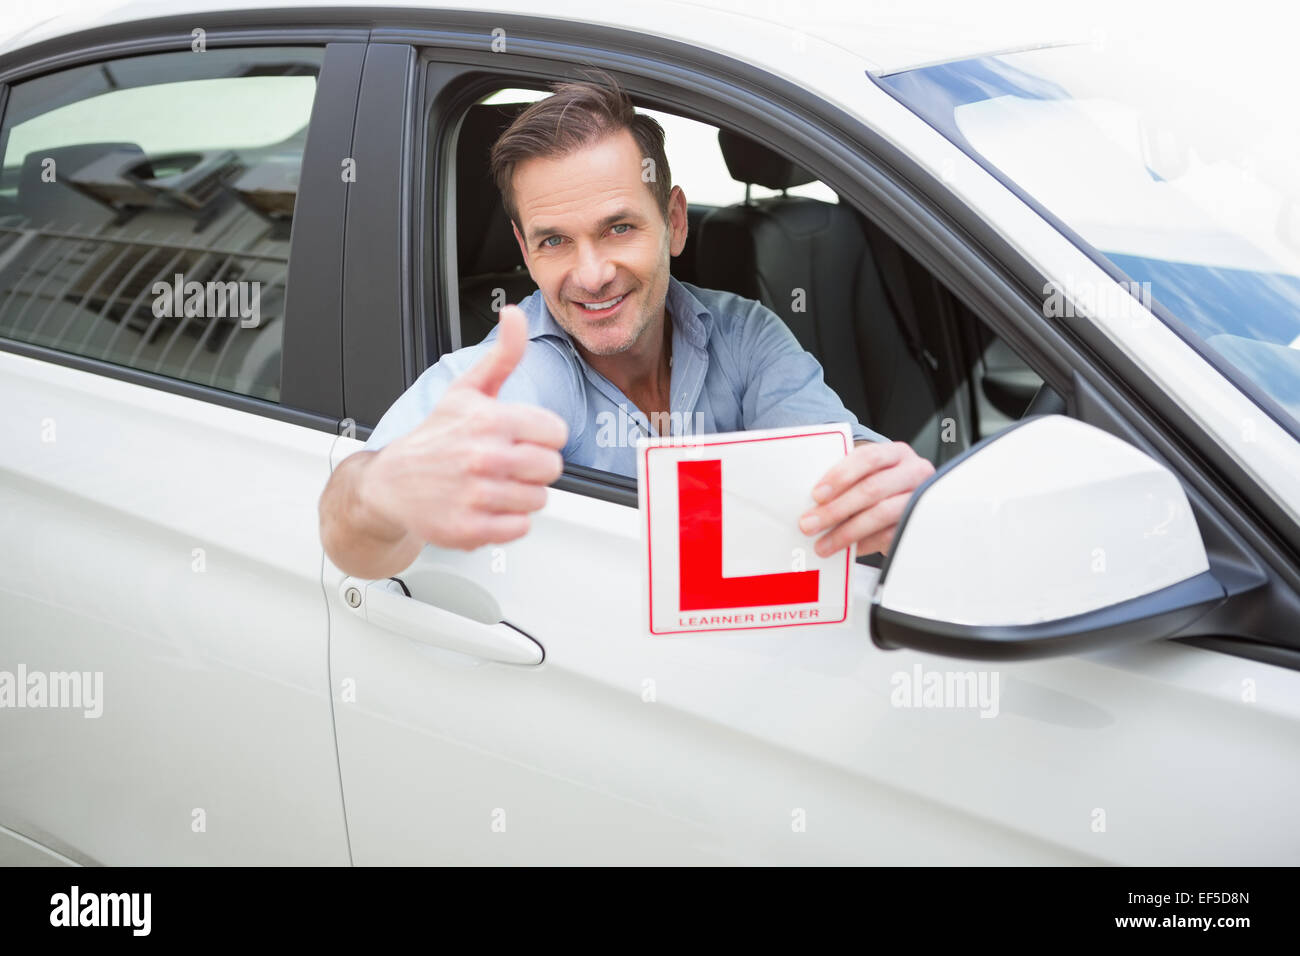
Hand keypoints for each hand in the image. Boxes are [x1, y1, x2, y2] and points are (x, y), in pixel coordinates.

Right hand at [359, 305, 568, 550]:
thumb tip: (515, 316)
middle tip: (507, 464)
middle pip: (552, 468)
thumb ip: (502, 354)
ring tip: (494, 484)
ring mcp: (476, 495)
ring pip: (539, 499)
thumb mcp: (467, 390)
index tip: (520, 437)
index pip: (556, 433)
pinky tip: (486, 506)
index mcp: (489, 420)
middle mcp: (483, 457)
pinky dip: (507, 521)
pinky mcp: (471, 528)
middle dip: (534, 467)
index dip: (542, 436)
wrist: (390, 484)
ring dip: (521, 494)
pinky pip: (520, 528)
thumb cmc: (435, 436)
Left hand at [799, 440, 934, 557]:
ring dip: (846, 532)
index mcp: (895, 453)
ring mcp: (918, 500)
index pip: (868, 458)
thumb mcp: (866, 475)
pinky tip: (847, 550)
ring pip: (881, 514)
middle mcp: (913, 472)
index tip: (816, 494)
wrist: (909, 501)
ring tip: (824, 544)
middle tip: (809, 524)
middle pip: (872, 488)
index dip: (840, 475)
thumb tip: (811, 502)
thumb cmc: (881, 484)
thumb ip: (845, 481)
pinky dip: (864, 544)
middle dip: (836, 509)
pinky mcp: (918, 525)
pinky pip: (888, 536)